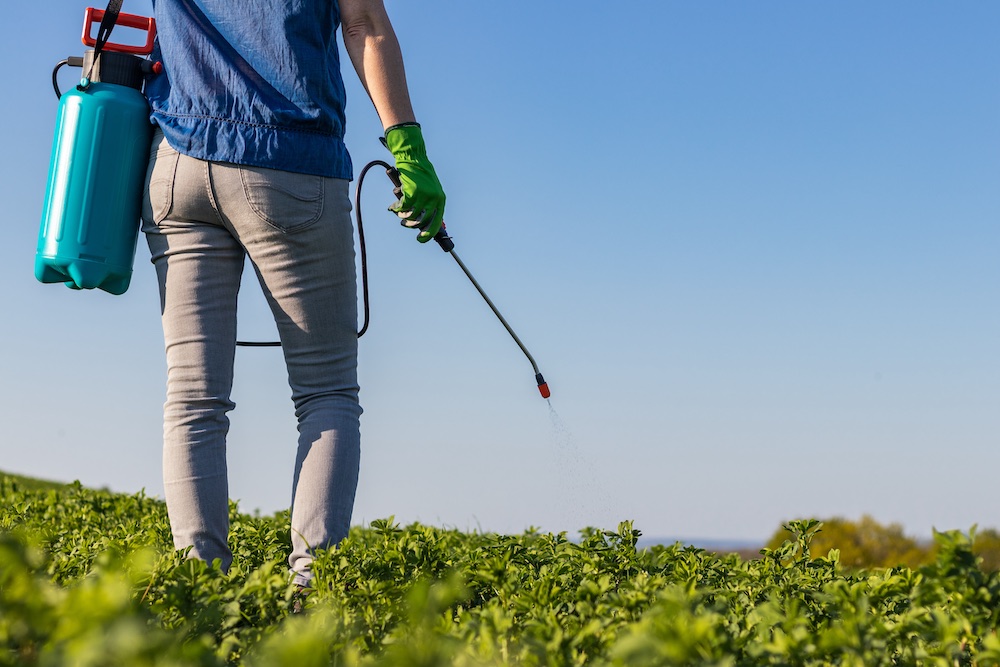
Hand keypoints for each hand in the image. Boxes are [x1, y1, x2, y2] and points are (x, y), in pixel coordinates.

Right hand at [382, 123, 445, 242]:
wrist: (413, 157)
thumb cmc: (420, 174)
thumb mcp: (430, 190)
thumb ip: (429, 204)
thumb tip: (424, 223)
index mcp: (440, 200)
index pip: (436, 223)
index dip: (428, 234)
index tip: (420, 239)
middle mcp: (434, 199)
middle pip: (422, 222)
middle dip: (411, 225)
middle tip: (404, 223)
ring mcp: (423, 196)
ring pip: (411, 216)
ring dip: (402, 216)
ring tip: (398, 212)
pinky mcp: (412, 192)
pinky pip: (402, 208)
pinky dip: (396, 208)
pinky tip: (393, 205)